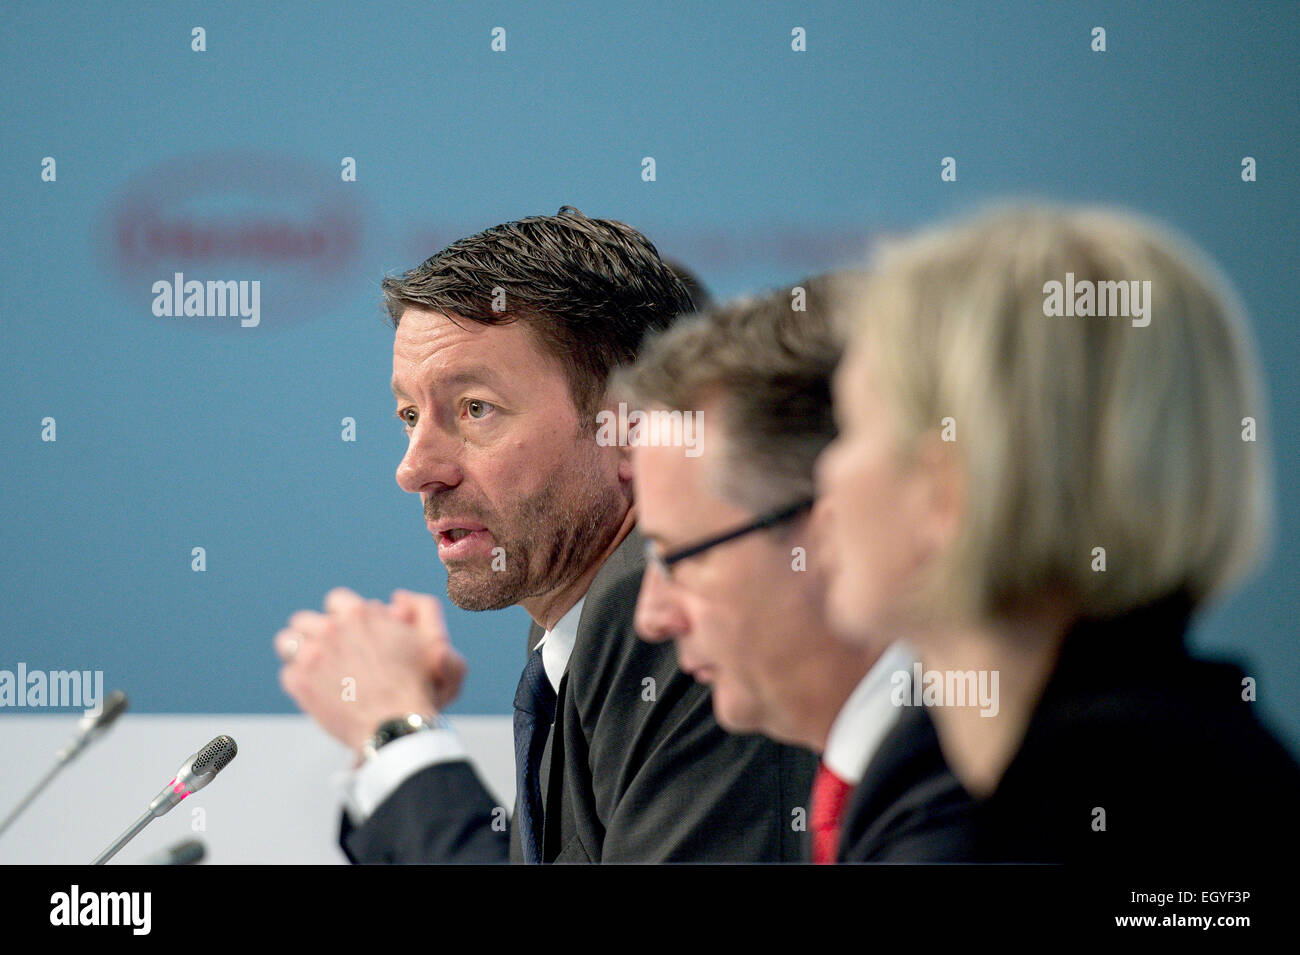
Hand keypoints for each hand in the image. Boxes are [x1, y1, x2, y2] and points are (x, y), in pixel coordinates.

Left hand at [274, 587, 467, 754]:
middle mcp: (332, 629)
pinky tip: (317, 691)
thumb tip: (395, 598)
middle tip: (329, 651)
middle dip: (316, 632)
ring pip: (288, 640)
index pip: (337, 600)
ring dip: (299, 651)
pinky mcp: (299, 682)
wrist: (397, 726)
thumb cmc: (419, 687)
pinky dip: (300, 681)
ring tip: (314, 667)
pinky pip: (287, 673)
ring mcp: (311, 654)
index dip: (344, 618)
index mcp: (361, 614)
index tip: (350, 633)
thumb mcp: (434, 640)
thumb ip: (423, 609)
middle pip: (306, 619)